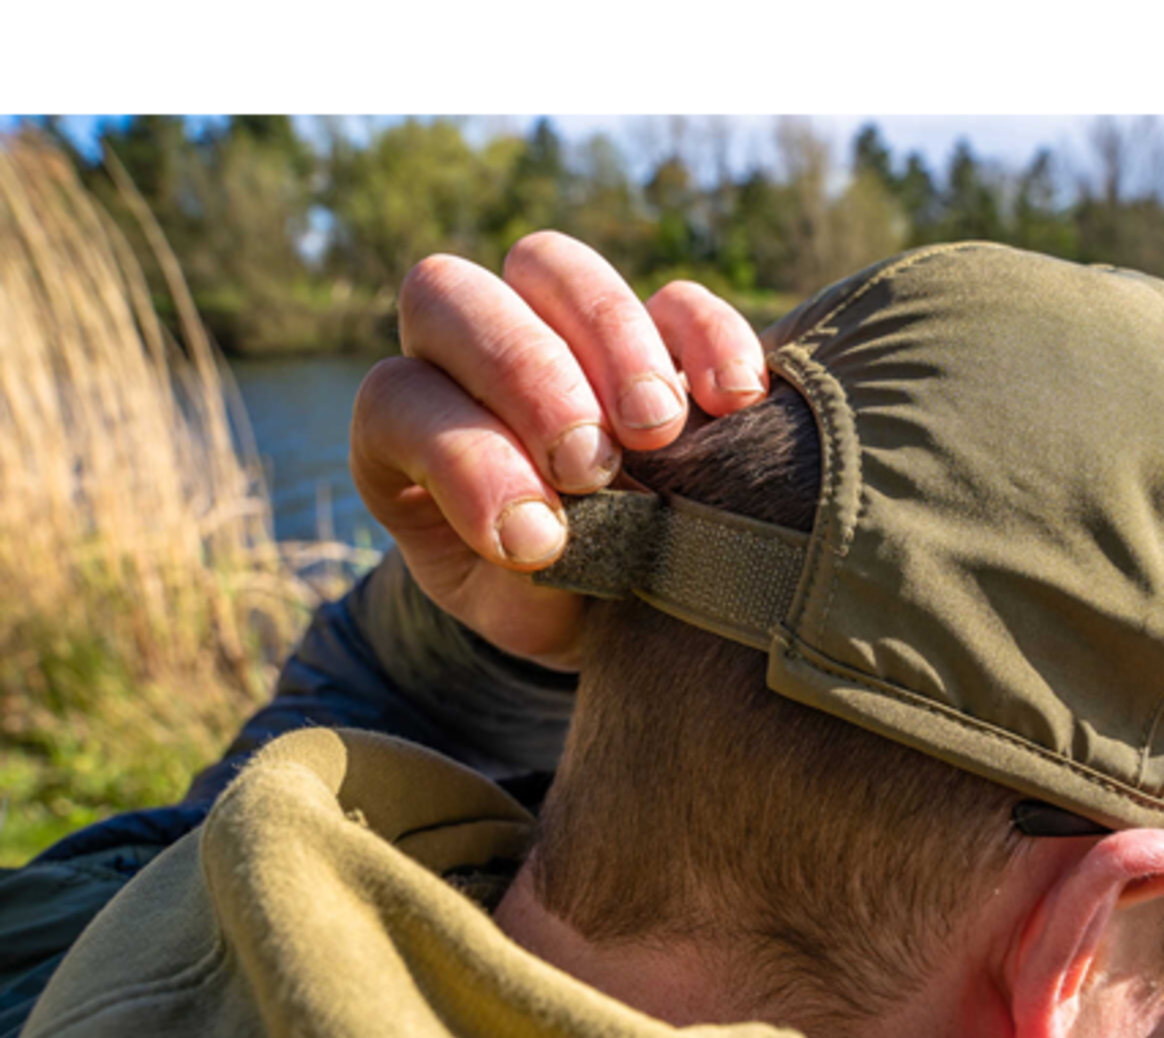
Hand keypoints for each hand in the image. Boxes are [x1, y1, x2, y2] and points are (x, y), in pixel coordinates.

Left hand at [350, 232, 767, 670]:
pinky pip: (677, 300)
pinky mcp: (656, 337)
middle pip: (453, 297)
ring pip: (549, 266)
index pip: (397, 397)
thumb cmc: (554, 607)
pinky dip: (706, 337)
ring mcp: (560, 336)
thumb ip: (523, 563)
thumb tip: (560, 530)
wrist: (625, 612)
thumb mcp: (518, 607)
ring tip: (659, 430)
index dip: (462, 458)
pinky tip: (734, 403)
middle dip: (526, 374)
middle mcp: (467, 363)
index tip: (533, 544)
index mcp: (408, 435)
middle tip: (591, 466)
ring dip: (606, 335)